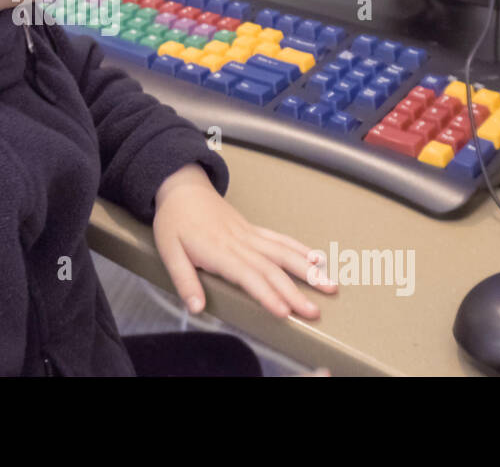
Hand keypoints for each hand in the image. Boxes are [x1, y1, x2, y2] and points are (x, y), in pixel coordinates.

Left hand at [152, 164, 336, 319]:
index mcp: (218, 250)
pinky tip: (318, 259)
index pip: (247, 276)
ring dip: (308, 270)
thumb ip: (184, 281)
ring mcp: (250, 234)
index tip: (284, 311)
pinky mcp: (253, 229)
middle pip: (272, 268)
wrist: (181, 187)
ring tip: (330, 286)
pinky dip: (301, 249)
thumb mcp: (169, 252)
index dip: (266, 294)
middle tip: (314, 312)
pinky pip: (281, 239)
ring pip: (283, 252)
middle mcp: (239, 242)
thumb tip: (197, 308)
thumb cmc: (174, 221)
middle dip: (295, 291)